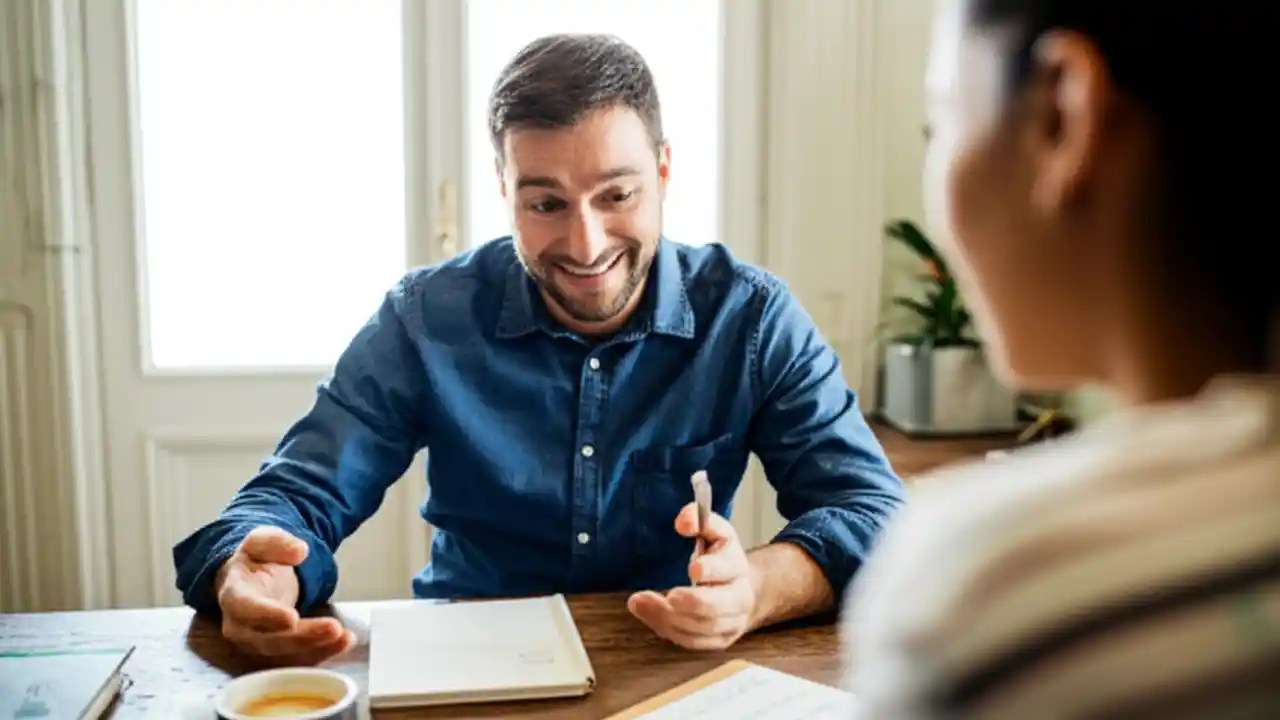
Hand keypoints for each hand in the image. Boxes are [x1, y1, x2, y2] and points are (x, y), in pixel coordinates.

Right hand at [215, 526, 354, 664]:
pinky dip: (321, 653)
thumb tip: (299, 551)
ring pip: (284, 655)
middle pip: (268, 640)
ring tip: (345, 638)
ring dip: (316, 649)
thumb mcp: (264, 540)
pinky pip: (296, 660)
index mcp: (234, 595)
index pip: (245, 609)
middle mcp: (240, 626)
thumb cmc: (256, 560)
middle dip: (302, 637)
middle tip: (334, 628)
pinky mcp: (274, 652)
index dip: (267, 616)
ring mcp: (256, 643)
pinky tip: (344, 642)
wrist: (251, 578)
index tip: (292, 618)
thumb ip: (278, 543)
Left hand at [627, 503, 756, 650]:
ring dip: (668, 617)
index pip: (728, 568)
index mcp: (737, 566)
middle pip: (717, 606)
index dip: (712, 569)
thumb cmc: (721, 557)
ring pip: (701, 627)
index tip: (694, 568)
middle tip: (667, 596)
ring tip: (640, 602)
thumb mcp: (714, 530)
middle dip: (691, 603)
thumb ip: (698, 519)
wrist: (741, 588)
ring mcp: (731, 623)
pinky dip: (669, 630)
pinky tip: (650, 615)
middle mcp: (739, 598)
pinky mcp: (718, 641)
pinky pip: (692, 641)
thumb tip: (683, 523)